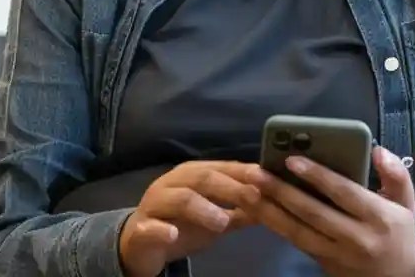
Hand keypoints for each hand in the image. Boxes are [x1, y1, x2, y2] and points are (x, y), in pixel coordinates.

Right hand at [118, 161, 260, 276]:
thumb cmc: (181, 225)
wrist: (140, 245)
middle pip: (203, 178)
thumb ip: (242, 211)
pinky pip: (150, 227)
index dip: (246, 173)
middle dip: (230, 187)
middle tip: (254, 198)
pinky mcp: (141, 229)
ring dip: (202, 208)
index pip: (222, 168)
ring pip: (179, 199)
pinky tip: (173, 234)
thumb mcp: (216, 218)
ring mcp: (155, 204)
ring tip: (222, 221)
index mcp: (192, 176)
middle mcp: (173, 184)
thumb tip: (274, 202)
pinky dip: (162, 229)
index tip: (270, 180)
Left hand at [240, 147, 414, 276]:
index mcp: (378, 217)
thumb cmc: (398, 232)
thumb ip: (396, 175)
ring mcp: (338, 254)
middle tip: (255, 172)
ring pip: (298, 232)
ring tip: (246, 191)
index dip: (317, 176)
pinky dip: (276, 226)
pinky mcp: (323, 264)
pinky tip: (257, 210)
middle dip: (281, 192)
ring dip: (269, 211)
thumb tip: (377, 150)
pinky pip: (296, 242)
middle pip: (313, 212)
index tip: (291, 160)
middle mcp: (356, 238)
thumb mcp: (406, 202)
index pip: (344, 193)